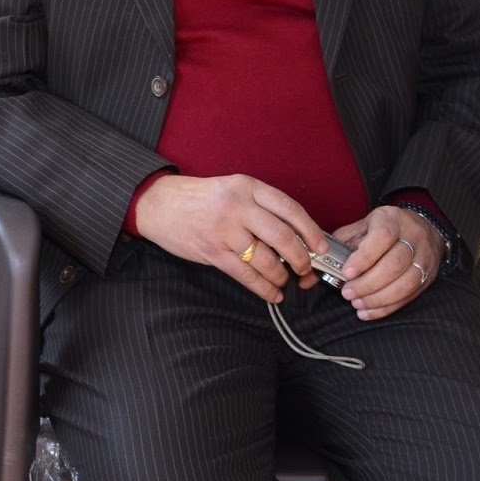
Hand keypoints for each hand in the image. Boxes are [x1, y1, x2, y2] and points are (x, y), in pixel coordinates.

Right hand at [133, 174, 327, 302]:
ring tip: (284, 281)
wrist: (158, 204)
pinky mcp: (212, 251)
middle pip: (282, 237)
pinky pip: (246, 275)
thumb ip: (259, 206)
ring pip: (267, 260)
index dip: (311, 231)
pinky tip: (272, 294)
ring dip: (282, 276)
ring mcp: (224, 230)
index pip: (290, 209)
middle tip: (305, 268)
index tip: (321, 247)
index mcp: (246, 186)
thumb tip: (294, 235)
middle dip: (300, 259)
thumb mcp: (231, 188)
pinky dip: (264, 289)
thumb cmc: (197, 198)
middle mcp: (237, 206)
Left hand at [333, 205, 442, 319]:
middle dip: (368, 283)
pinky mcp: (429, 276)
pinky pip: (410, 295)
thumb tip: (312, 272)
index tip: (346, 273)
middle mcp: (413, 237)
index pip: (381, 238)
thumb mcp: (360, 228)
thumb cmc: (382, 229)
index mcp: (391, 219)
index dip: (364, 258)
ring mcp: (424, 258)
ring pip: (406, 282)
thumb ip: (338, 246)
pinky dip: (388, 307)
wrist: (420, 228)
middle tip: (347, 294)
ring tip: (357, 305)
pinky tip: (370, 312)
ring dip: (379, 298)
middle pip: (394, 264)